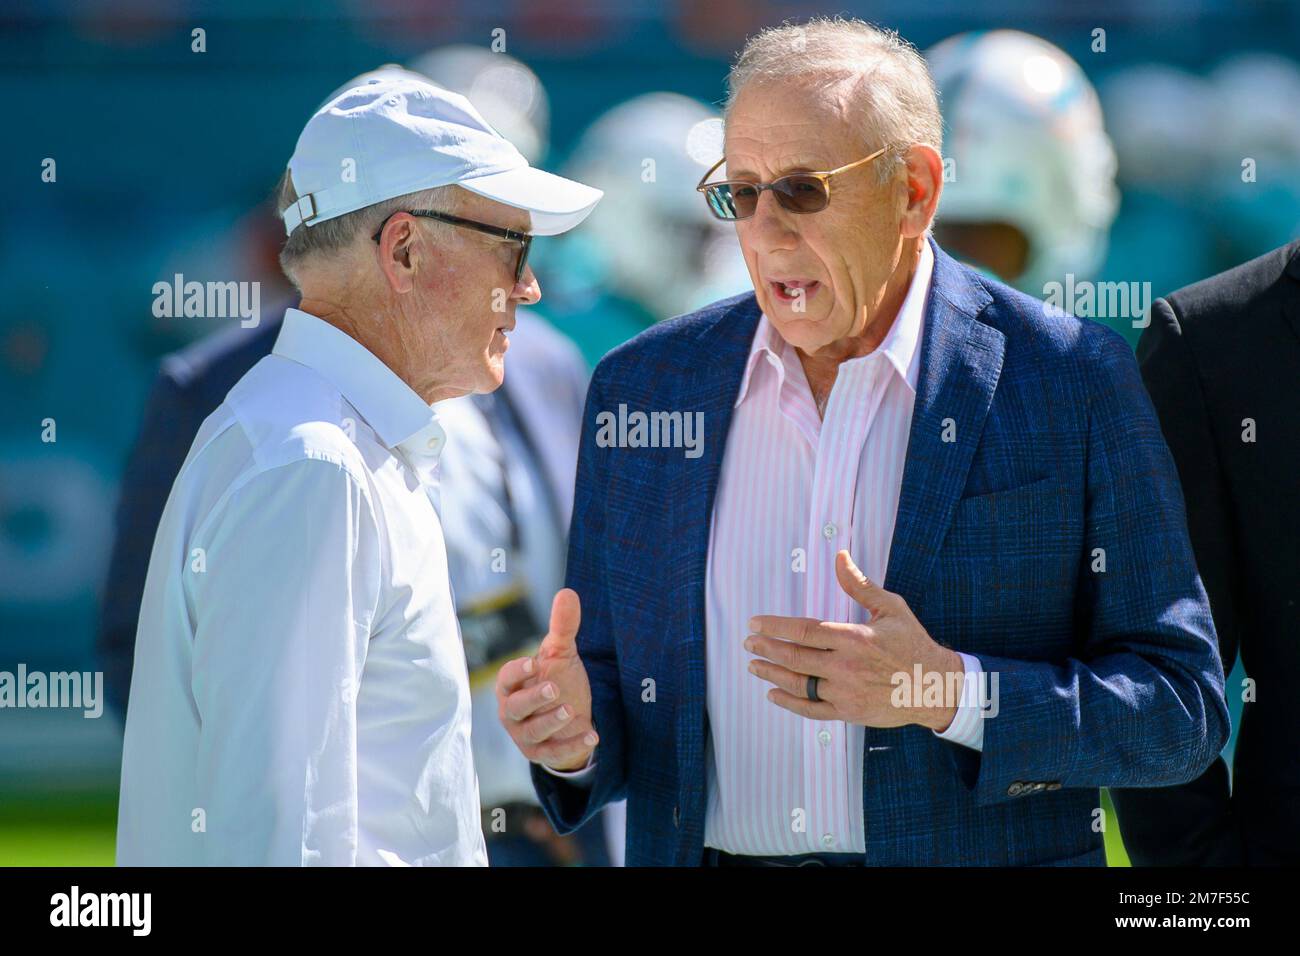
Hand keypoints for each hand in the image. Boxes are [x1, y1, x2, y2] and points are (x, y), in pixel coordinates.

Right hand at [496, 589, 598, 770]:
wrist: (570, 717)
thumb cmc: (556, 680)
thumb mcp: (561, 654)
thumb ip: (562, 627)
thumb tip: (567, 592)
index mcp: (511, 685)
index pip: (505, 678)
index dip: (517, 671)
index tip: (533, 662)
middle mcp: (512, 711)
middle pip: (514, 707)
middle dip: (533, 698)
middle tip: (553, 688)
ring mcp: (525, 735)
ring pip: (533, 732)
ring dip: (551, 722)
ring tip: (570, 710)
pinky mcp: (542, 754)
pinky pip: (554, 753)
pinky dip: (572, 745)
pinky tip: (593, 733)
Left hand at [745, 551, 962, 729]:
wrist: (936, 687)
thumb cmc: (913, 644)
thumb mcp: (891, 608)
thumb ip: (859, 585)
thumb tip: (839, 557)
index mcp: (853, 638)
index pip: (803, 630)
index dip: (774, 626)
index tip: (755, 623)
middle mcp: (846, 666)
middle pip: (794, 657)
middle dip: (766, 648)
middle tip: (748, 643)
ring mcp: (845, 692)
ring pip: (798, 684)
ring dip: (772, 674)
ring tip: (754, 666)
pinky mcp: (849, 712)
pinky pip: (811, 710)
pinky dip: (789, 703)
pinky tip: (774, 694)